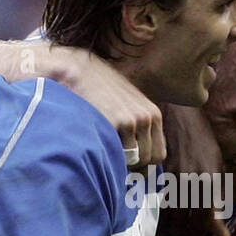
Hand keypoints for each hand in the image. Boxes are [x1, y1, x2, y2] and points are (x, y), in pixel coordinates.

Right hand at [56, 49, 164, 167]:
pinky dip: (106, 155)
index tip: (127, 163)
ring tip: (102, 147)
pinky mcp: (115, 123)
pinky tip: (95, 142)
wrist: (78, 70)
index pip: (158, 155)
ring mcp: (132, 121)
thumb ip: (136, 126)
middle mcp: (147, 118)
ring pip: (132, 161)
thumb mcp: (127, 104)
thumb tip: (138, 160)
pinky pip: (116, 154)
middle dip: (130, 165)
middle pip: (146, 160)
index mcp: (153, 114)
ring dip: (118, 160)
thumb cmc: (98, 89)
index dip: (142, 163)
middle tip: (112, 157)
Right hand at [158, 104, 230, 235]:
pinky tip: (161, 225)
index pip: (208, 217)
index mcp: (210, 180)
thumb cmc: (202, 139)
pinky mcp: (160, 175)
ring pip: (171, 216)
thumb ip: (218, 194)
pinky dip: (161, 217)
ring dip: (171, 233)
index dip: (210, 234)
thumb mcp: (217, 165)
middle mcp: (192, 182)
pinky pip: (160, 203)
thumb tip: (219, 222)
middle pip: (187, 221)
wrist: (179, 115)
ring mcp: (174, 179)